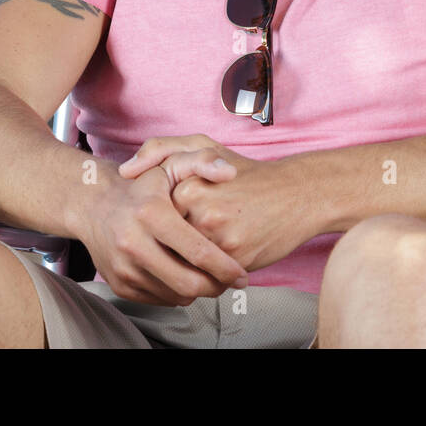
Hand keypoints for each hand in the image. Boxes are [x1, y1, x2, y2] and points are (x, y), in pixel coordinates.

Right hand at [76, 162, 248, 306]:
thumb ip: (203, 161)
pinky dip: (178, 293)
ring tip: (211, 277)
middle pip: (188, 282)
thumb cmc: (145, 186)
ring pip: (176, 295)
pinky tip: (186, 275)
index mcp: (151, 213)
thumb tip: (230, 172)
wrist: (96, 206)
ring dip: (199, 291)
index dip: (225, 267)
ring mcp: (124, 268)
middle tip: (231, 281)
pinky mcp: (120, 285)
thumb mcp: (171, 164)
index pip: (198, 251)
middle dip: (216, 286)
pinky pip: (160, 300)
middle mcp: (133, 243)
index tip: (242, 275)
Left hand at [120, 135, 315, 272]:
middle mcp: (198, 209)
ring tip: (214, 251)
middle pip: (168, 243)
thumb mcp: (205, 147)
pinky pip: (208, 277)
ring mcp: (217, 235)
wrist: (300, 193)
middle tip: (204, 237)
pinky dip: (213, 276)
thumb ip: (161, 150)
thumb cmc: (249, 173)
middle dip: (178, 248)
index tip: (186, 219)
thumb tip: (125, 171)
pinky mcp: (235, 256)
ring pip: (185, 264)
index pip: (157, 220)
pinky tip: (228, 262)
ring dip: (192, 267)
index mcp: (186, 185)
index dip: (169, 224)